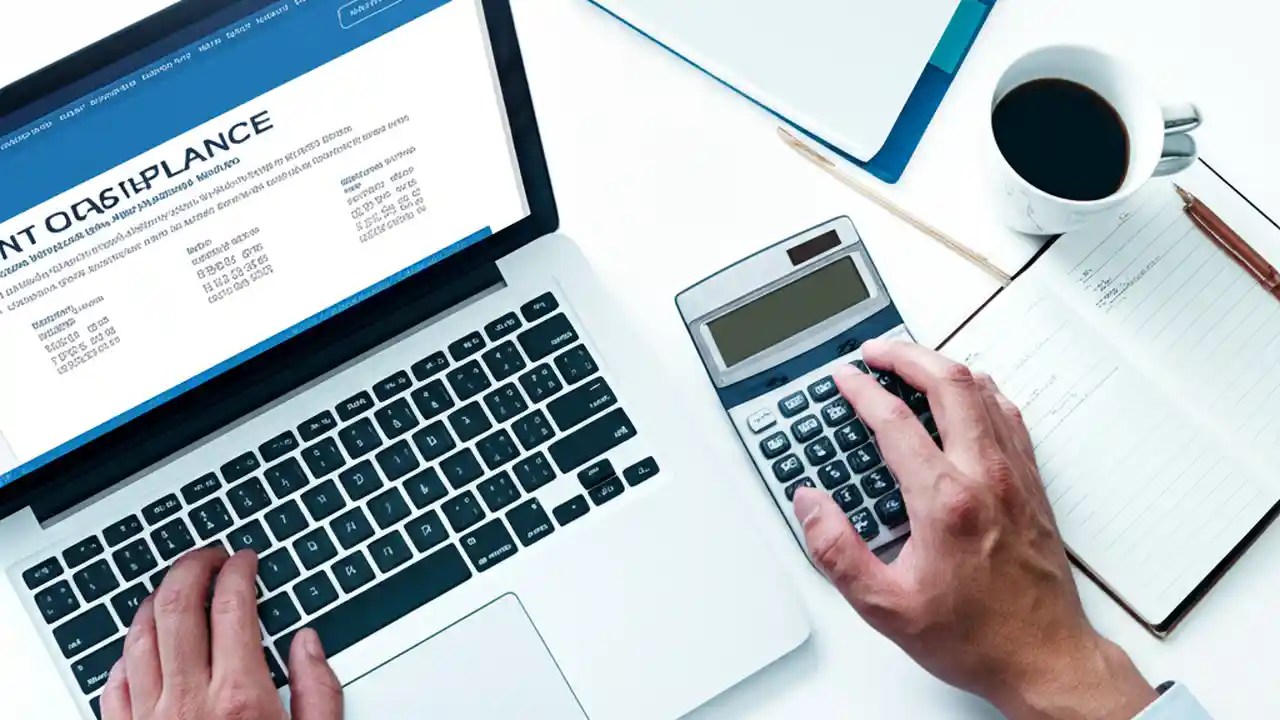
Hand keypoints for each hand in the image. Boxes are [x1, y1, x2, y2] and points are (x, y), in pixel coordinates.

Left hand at [101, 548, 343, 719]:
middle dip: (192, 568)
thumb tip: (309, 644)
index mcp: (241, 698)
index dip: (238, 570)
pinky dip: (125, 654)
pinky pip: (113, 684)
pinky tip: (140, 648)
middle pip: (177, 607)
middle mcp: (189, 702)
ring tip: (173, 589)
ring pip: (139, 638)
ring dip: (154, 601)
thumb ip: (320, 692)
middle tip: (210, 557)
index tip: (246, 559)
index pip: (232, 605)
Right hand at [793, 340, 1156, 719]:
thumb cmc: (976, 637)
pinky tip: (967, 396)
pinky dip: (980, 392)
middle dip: (906, 355)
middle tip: (876, 352)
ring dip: (943, 367)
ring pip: (983, 391)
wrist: (1044, 658)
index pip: (895, 421)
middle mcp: (985, 476)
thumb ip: (837, 550)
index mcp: (945, 500)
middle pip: (948, 383)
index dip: (862, 391)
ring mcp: (1014, 475)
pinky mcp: (1032, 483)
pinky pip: (1007, 415)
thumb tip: (811, 505)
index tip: (844, 380)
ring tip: (913, 363)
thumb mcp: (885, 606)